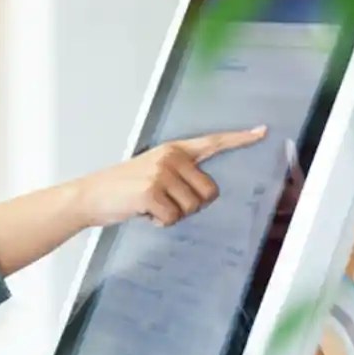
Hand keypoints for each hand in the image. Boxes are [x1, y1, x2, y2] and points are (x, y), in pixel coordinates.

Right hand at [69, 126, 267, 228]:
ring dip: (173, 215)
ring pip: (192, 208)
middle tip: (165, 203)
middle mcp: (171, 157)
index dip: (239, 139)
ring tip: (150, 206)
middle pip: (209, 193)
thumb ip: (179, 175)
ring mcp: (161, 172)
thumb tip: (205, 194)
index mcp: (174, 150)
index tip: (262, 132)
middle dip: (191, 206)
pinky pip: (173, 218)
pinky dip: (159, 222)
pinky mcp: (151, 190)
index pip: (213, 142)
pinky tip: (143, 212)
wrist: (91, 196)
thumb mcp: (153, 172)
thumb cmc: (124, 189)